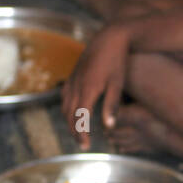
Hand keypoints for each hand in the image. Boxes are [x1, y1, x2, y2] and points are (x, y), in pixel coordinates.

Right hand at [61, 24, 130, 148]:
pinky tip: (73, 113)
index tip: (86, 146)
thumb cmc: (117, 60)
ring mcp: (72, 79)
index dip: (81, 133)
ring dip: (70, 121)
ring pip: (65, 106)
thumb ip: (112, 105)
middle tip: (82, 144)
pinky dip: (67, 108)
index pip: (80, 118)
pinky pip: (65, 96)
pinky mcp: (73, 74)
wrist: (110, 36)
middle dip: (74, 131)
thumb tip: (108, 127)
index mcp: (87, 89)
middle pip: (70, 114)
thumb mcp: (118, 83)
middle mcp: (76, 85)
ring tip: (78, 132)